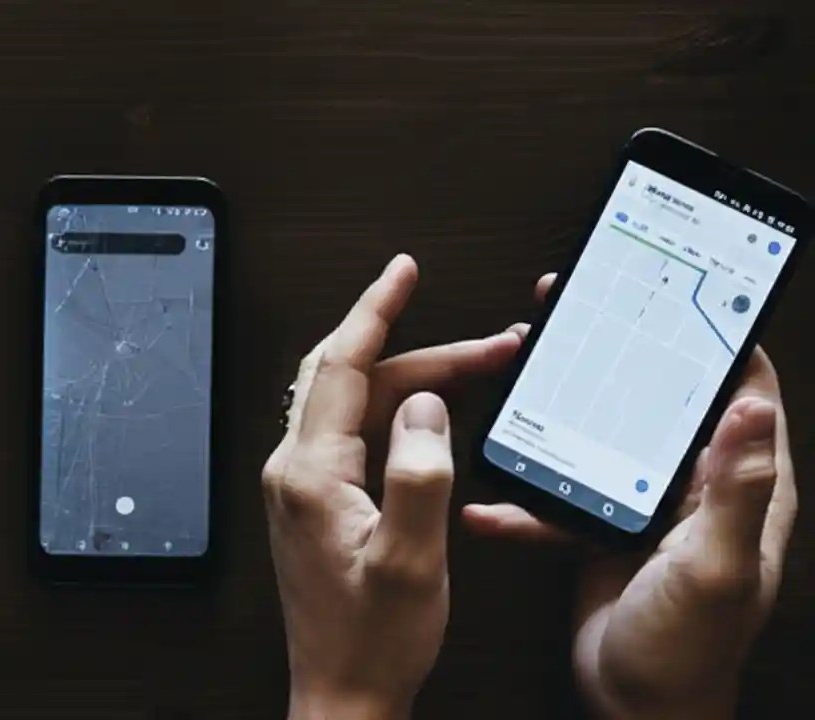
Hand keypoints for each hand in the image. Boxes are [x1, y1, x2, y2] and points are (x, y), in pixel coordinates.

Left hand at [263, 255, 523, 718]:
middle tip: (489, 345)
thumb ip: (419, 474)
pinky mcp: (317, 501)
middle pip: (352, 378)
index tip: (402, 271)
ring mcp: (303, 485)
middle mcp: (295, 470)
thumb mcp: (412, 560)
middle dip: (420, 350)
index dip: (375, 310)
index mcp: (310, 474)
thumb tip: (423, 405)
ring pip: (356, 403)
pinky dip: (398, 411)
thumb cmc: (372, 640)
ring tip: (481, 371)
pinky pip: (355, 432)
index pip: (339, 365)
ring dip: (415, 381)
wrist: (342, 694)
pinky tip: (436, 414)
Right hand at [464, 274, 796, 719]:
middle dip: (620, 359)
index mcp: (736, 490)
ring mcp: (641, 510)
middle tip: (580, 316)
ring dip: (561, 416)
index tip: (678, 297)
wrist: (638, 710)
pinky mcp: (598, 534)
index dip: (715, 341)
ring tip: (524, 379)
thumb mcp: (714, 565)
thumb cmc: (688, 650)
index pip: (741, 393)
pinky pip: (556, 502)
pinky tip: (488, 504)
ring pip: (601, 441)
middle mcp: (693, 491)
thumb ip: (735, 486)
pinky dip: (520, 504)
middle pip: (658, 404)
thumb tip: (750, 403)